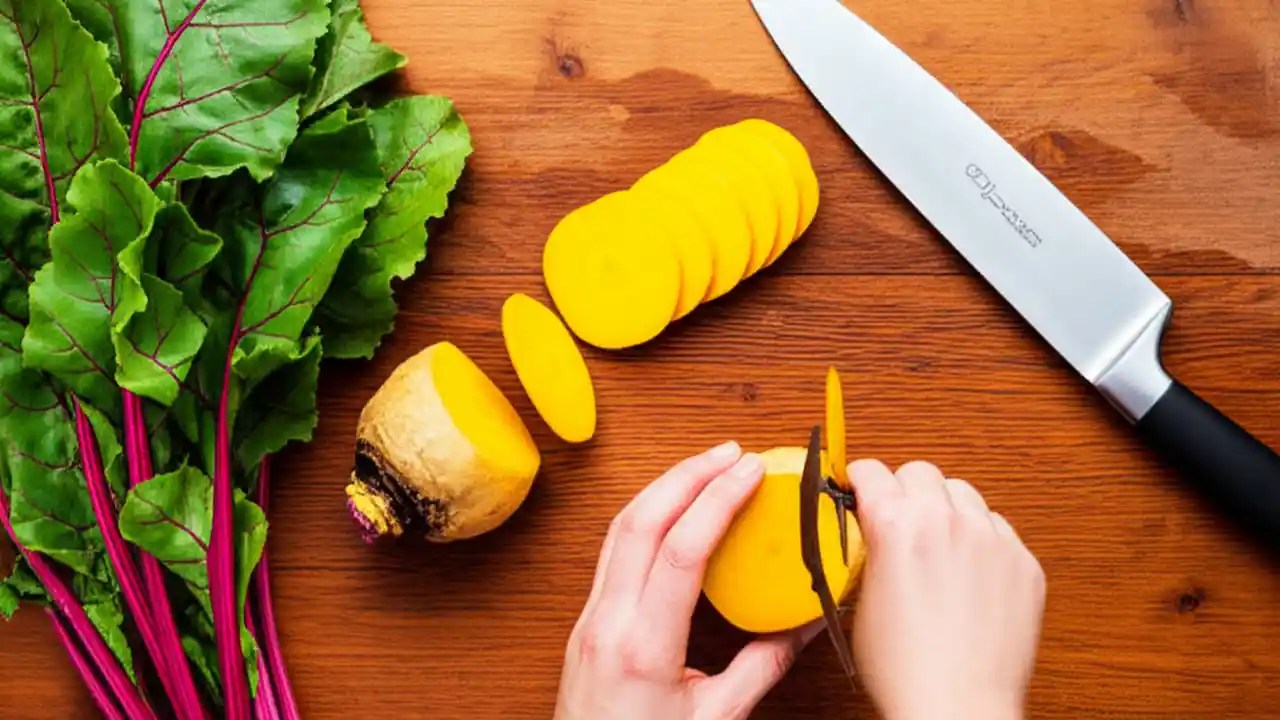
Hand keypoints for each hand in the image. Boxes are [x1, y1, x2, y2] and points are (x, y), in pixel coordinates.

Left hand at [555, 442, 822, 719]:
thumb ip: (762, 666)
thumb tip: (804, 623)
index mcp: (641, 647)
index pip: (679, 549)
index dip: (716, 500)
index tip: (749, 470)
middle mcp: (606, 623)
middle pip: (639, 521)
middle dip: (686, 474)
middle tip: (730, 451)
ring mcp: (588, 618)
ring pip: (618, 529)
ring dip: (663, 488)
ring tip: (705, 466)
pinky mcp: (585, 621)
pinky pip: (612, 550)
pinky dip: (645, 516)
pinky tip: (673, 510)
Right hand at [849, 460, 1045, 719]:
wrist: (958, 707)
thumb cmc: (905, 670)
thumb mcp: (861, 599)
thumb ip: (870, 550)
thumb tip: (873, 532)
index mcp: (896, 526)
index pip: (872, 471)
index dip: (860, 479)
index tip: (860, 487)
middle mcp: (946, 521)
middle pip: (921, 471)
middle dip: (905, 490)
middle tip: (900, 517)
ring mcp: (991, 539)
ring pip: (964, 493)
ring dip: (947, 509)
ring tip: (940, 545)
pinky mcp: (1024, 563)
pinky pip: (999, 528)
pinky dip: (982, 539)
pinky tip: (970, 572)